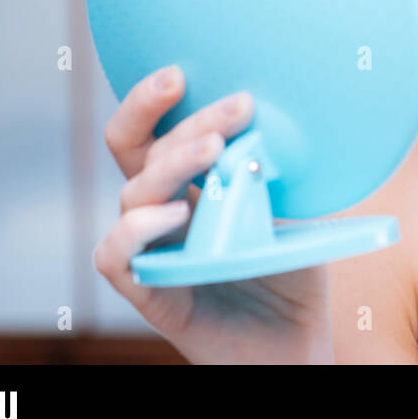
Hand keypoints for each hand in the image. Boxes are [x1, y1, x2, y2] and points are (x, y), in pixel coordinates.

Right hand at [92, 65, 334, 362]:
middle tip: (235, 106)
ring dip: (172, 166)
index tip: (182, 72)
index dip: (151, 101)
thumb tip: (274, 123)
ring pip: (131, 195)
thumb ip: (271, 172)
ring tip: (216, 153)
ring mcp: (155, 253)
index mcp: (190, 186)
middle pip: (138, 152)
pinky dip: (137, 228)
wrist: (301, 347)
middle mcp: (164, 214)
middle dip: (176, 118)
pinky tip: (175, 212)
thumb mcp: (290, 212)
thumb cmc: (294, 276)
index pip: (152, 133)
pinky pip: (116, 257)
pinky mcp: (153, 295)